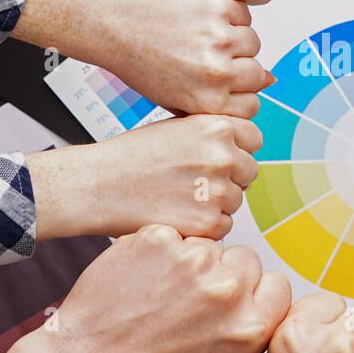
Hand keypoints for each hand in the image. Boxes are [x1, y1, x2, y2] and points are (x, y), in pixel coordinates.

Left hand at [14, 0, 270, 116]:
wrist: (112, 23)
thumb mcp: (177, 96)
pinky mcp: (217, 7)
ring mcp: (219, 38)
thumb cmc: (138, 61)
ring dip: (236, 38)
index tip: (230, 83)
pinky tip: (202, 18)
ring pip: (252, 42)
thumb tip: (269, 81)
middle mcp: (216, 73)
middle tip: (213, 56)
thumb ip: (221, 98)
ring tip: (205, 36)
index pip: (252, 104)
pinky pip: (242, 14)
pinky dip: (229, 14)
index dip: (241, 93)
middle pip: (256, 73)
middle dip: (240, 66)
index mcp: (208, 102)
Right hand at [28, 114, 260, 241]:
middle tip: (195, 182)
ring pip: (237, 200)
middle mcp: (222, 155)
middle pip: (249, 171)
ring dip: (216, 202)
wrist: (99, 185)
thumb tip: (242, 148)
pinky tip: (179, 213)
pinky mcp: (208, 221)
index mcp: (216, 126)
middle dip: (229, 177)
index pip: (253, 138)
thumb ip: (214, 135)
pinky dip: (206, 225)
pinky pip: (224, 226)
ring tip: (180, 197)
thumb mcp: (179, 127)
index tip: (219, 157)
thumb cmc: (133, 157)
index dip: (236, 149)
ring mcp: (217, 190)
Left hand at [52, 224, 291, 352]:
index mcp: (248, 326)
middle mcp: (226, 291)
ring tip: (161, 292)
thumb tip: (265, 307)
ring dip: (189, 261)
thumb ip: (249, 336)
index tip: (237, 296)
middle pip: (246, 259)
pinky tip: (144, 278)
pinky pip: (173, 235)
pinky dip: (159, 251)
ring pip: (207, 245)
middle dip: (224, 272)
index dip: (256, 290)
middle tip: (192, 296)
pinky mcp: (160, 239)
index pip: (278, 285)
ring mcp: (192, 261)